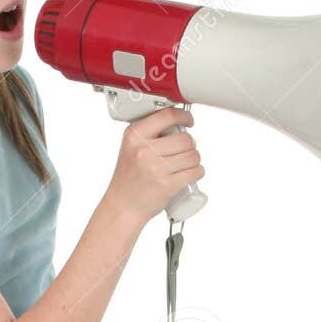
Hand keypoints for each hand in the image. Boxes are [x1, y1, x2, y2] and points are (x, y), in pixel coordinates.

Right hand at [104, 106, 203, 226]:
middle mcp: (144, 150)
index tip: (188, 120)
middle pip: (185, 138)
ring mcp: (155, 168)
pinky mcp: (166, 185)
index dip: (184, 116)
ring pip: (193, 155)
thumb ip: (150, 133)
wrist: (123, 206)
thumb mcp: (131, 147)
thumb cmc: (130, 177)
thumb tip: (178, 123)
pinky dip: (197, 172)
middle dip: (190, 145)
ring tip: (185, 165)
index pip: (167, 115)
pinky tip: (191, 174)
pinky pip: (195, 172)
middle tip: (183, 151)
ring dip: (195, 160)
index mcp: (135, 135)